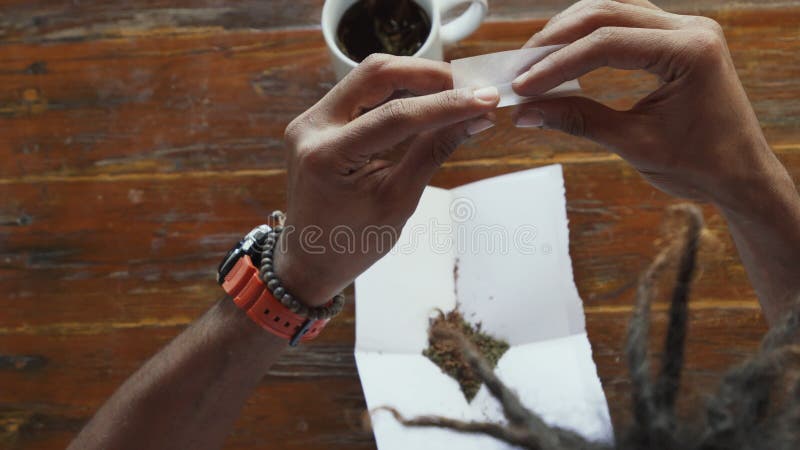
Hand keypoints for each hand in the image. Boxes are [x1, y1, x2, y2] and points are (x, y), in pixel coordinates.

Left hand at [274, 54, 498, 305]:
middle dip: (428, 75)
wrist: (310, 259)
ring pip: (368, 76)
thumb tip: (475, 117)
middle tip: (471, 85)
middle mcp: (310, 128)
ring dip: (414, 78)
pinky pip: (361, 91)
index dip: (445, 104)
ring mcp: (310, 121)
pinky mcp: (317, 120)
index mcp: (326, 157)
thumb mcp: (399, 200)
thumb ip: (433, 151)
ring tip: (456, 91)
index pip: (394, 115)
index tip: (486, 98)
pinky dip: (397, 90)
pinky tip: (428, 99)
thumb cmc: (352, 242)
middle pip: (375, 74)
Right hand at [511, 0, 788, 211]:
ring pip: (613, 11)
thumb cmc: (702, 164)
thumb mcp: (633, 144)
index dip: (557, 64)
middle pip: (606, 13)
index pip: (607, 44)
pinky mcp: (677, 40)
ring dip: (570, 32)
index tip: (524, 85)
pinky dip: (590, 36)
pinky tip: (566, 54)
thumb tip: (529, 112)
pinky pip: (626, 23)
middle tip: (521, 68)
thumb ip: (578, 121)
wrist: (739, 174)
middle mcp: (691, 29)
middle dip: (557, 40)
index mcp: (690, 52)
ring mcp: (685, 30)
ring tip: (535, 60)